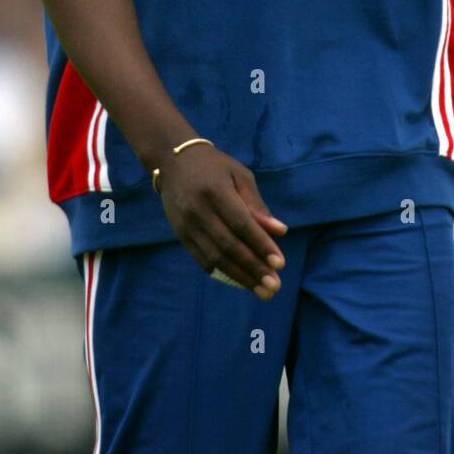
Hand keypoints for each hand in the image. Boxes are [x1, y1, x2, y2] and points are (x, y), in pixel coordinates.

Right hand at [156, 144, 287, 298]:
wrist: (173, 162)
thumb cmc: (215, 167)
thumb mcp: (239, 175)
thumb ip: (257, 204)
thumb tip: (280, 231)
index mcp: (216, 191)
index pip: (241, 224)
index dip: (261, 245)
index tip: (280, 264)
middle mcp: (198, 210)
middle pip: (228, 245)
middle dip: (253, 268)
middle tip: (274, 286)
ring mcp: (187, 225)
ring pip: (215, 257)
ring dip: (240, 277)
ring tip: (261, 290)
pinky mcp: (180, 234)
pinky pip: (201, 259)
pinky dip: (221, 272)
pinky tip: (239, 280)